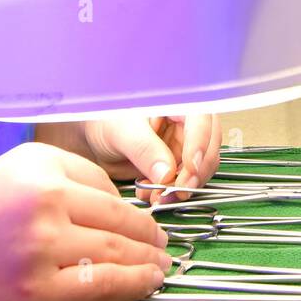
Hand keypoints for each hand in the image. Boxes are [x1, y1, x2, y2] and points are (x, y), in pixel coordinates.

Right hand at [0, 142, 171, 300]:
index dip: (126, 207)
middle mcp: (43, 196)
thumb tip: (94, 213)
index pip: (102, 182)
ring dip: (149, 262)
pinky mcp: (37, 293)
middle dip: (148, 235)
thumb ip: (39, 191)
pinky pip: (104, 287)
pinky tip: (147, 287)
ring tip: (160, 269)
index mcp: (32, 162)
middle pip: (119, 216)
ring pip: (118, 251)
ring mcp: (42, 245)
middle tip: (162, 247)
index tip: (137, 220)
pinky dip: (134, 287)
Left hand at [83, 114, 222, 204]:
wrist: (92, 139)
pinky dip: (171, 192)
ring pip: (199, 169)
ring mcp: (182, 145)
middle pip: (208, 147)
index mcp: (176, 103)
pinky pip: (183, 182)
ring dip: (182, 187)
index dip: (201, 143)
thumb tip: (167, 173)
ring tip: (157, 198)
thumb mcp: (121, 131)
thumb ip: (144, 148)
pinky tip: (152, 196)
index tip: (191, 167)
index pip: (201, 120)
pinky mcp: (175, 166)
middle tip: (178, 191)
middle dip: (195, 172)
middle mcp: (184, 123)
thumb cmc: (103, 121)